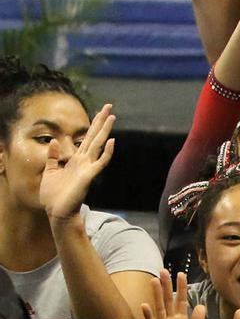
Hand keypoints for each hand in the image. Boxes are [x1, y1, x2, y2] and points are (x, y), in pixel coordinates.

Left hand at [40, 104, 113, 220]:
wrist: (57, 211)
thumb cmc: (54, 195)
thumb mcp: (50, 171)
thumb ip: (53, 156)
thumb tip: (55, 141)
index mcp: (76, 159)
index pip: (86, 138)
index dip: (92, 125)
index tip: (99, 113)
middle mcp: (84, 161)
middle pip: (95, 137)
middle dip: (102, 121)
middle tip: (110, 107)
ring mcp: (88, 167)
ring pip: (99, 145)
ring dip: (105, 130)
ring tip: (112, 116)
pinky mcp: (89, 175)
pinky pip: (101, 162)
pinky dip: (107, 152)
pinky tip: (111, 141)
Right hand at [142, 270, 205, 318]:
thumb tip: (201, 305)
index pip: (182, 301)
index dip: (182, 288)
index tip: (181, 274)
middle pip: (169, 300)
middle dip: (167, 286)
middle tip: (164, 270)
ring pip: (159, 308)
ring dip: (157, 295)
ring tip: (154, 281)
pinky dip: (149, 315)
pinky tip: (144, 305)